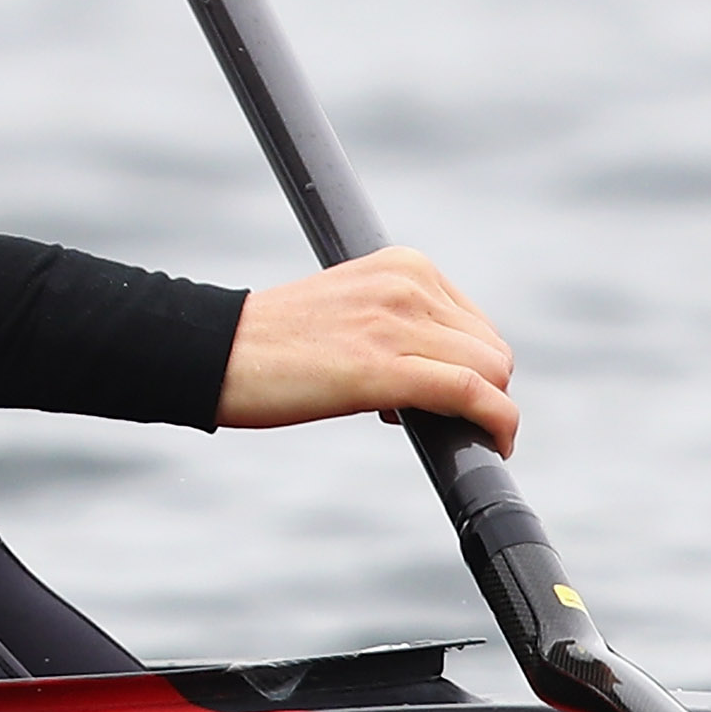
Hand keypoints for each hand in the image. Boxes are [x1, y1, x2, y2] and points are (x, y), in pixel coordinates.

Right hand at [219, 248, 519, 451]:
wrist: (212, 351)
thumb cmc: (270, 344)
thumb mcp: (349, 313)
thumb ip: (399, 327)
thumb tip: (443, 379)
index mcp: (402, 265)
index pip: (477, 325)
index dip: (467, 370)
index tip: (432, 397)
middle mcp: (408, 283)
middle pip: (492, 350)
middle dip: (478, 392)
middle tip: (424, 419)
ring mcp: (398, 321)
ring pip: (492, 372)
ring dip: (485, 414)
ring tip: (430, 430)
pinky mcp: (386, 365)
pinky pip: (474, 394)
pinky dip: (497, 424)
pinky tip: (493, 447)